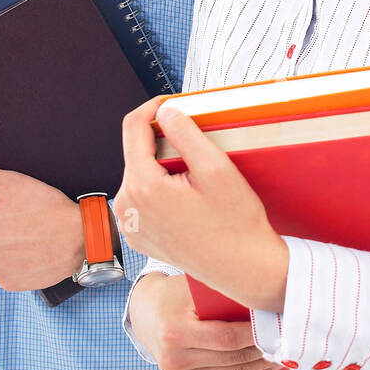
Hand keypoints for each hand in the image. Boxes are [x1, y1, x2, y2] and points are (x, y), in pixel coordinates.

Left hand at [0, 152, 82, 290]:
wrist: (80, 237)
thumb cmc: (47, 208)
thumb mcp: (10, 182)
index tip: (18, 204)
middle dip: (1, 222)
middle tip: (27, 218)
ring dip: (10, 242)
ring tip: (33, 234)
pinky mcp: (13, 284)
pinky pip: (10, 268)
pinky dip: (20, 260)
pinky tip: (35, 250)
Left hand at [115, 96, 289, 311]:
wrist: (242, 268)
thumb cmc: (235, 223)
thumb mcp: (216, 169)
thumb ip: (185, 133)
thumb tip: (164, 111)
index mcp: (143, 187)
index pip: (133, 128)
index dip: (152, 107)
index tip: (170, 102)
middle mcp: (127, 207)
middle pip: (136, 153)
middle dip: (161, 143)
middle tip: (197, 151)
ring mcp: (129, 225)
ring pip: (138, 175)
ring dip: (160, 167)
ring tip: (194, 181)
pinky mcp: (137, 236)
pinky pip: (141, 199)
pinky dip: (159, 190)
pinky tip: (186, 201)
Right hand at [128, 273, 284, 369]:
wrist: (145, 314)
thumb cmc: (174, 295)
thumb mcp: (193, 288)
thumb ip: (224, 295)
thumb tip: (264, 300)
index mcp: (174, 333)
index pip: (226, 338)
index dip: (255, 334)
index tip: (279, 326)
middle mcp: (174, 360)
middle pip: (232, 358)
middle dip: (264, 349)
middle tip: (289, 340)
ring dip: (261, 365)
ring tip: (283, 353)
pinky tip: (266, 366)